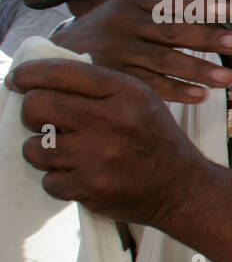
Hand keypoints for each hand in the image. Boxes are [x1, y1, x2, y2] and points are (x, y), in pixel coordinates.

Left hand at [12, 58, 206, 226]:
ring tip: (65, 154)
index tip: (17, 81)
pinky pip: (49, 181)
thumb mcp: (141, 100)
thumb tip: (41, 79)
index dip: (28, 74)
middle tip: (44, 122)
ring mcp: (100, 156)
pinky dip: (60, 181)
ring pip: (35, 147)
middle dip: (32, 114)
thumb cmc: (155, 141)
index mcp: (125, 92)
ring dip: (43, 152)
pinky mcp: (92, 187)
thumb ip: (98, 86)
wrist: (184, 189)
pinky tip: (81, 176)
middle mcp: (112, 120)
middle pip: (37, 106)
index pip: (60, 73)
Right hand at [51, 0, 231, 103]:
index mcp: (133, 2)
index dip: (201, 7)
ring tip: (229, 79)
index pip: (171, 3)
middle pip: (172, 31)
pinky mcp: (114, 77)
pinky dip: (176, 91)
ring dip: (198, 70)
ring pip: (164, 61)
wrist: (57, 53)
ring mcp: (117, 52)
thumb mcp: (130, 6)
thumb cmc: (109, 28)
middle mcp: (125, 24)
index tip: (231, 10)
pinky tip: (201, 96)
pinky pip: (150, 85)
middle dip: (209, 38)